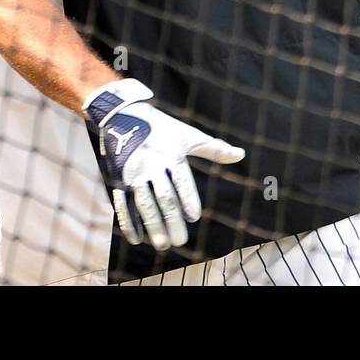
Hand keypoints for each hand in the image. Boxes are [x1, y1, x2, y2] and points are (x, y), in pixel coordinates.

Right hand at [83, 78, 244, 250]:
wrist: (122, 114)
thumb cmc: (163, 128)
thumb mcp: (188, 136)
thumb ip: (213, 149)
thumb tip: (241, 154)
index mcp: (171, 155)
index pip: (182, 181)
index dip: (188, 199)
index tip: (194, 218)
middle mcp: (152, 165)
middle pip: (164, 197)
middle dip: (172, 220)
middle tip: (180, 241)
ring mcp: (133, 173)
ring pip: (144, 203)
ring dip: (152, 226)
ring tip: (163, 245)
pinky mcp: (118, 179)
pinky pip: (122, 203)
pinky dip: (128, 222)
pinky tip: (137, 240)